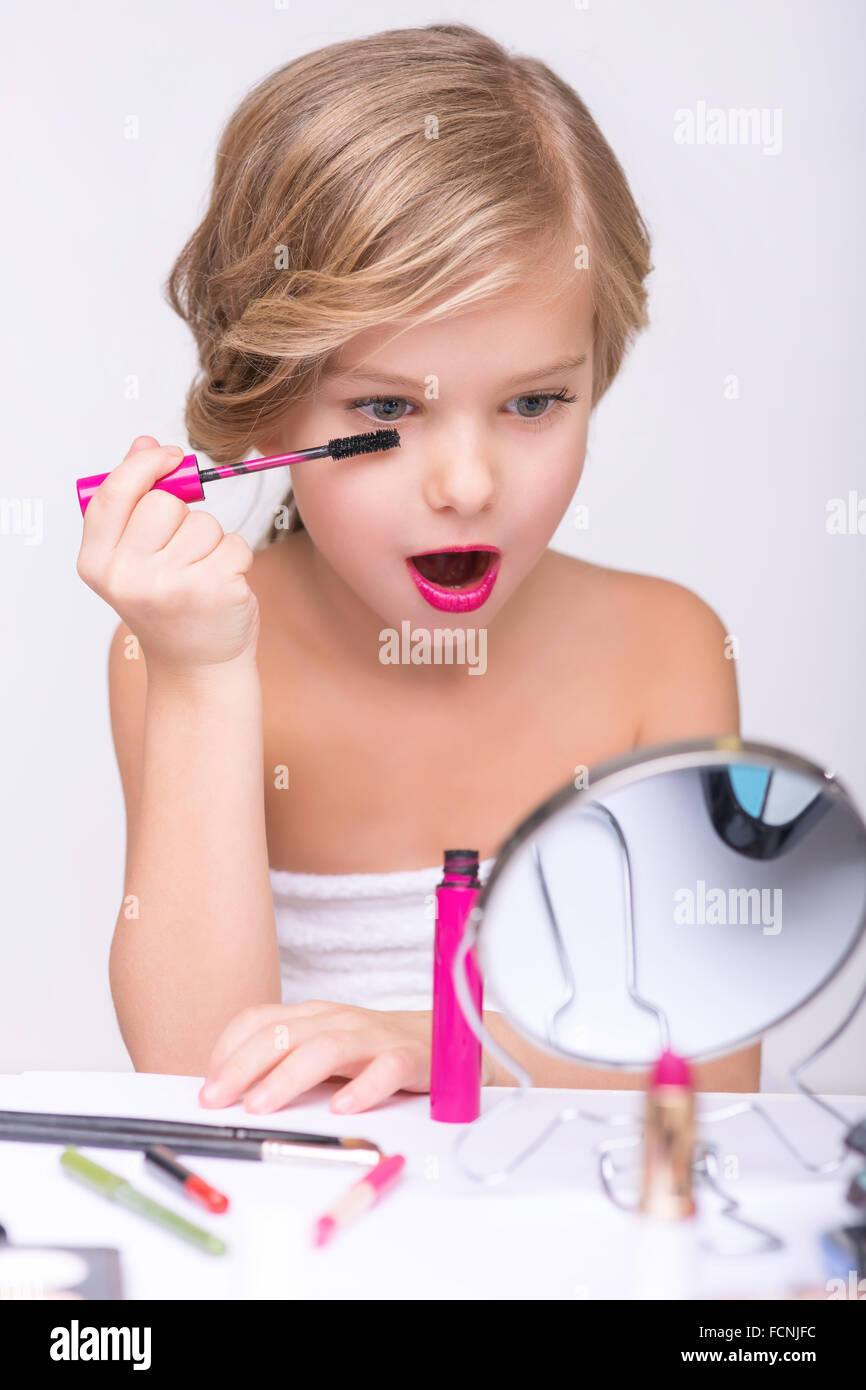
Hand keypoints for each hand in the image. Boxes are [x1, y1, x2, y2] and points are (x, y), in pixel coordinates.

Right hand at [76, 435, 259, 674]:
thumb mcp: (135, 559)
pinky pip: (235, 542)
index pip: (114, 494)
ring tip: (201, 576)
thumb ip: (133, 501)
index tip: (169, 456)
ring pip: (204, 522)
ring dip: (211, 542)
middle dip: (181, 516)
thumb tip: (145, 443)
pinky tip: (222, 587)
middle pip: (164, 502)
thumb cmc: (168, 607)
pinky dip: (236, 559)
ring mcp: (172, 585)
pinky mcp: (214, 589)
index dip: (143, 465)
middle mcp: (128, 577)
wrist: (197, 667)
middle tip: (181, 554)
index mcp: (97, 564)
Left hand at [198, 1001, 441, 1114]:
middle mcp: (337, 1020)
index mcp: (312, 1016)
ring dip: (287, 1077)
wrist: (442, 1042)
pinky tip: (342, 1108)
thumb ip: (282, 1064)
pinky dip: (363, 1088)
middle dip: (243, 1066)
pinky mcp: (408, 1057)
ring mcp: (372, 1037)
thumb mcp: (321, 1049)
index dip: (228, 1050)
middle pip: (283, 1034)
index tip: (207, 1087)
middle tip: (216, 1099)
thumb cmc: (372, 1051)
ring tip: (260, 1106)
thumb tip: (228, 1095)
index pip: (259, 1020)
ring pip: (325, 1048)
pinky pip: (385, 1069)